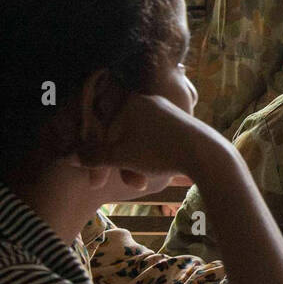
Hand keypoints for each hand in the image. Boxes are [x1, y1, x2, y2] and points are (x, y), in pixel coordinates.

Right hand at [77, 93, 220, 191]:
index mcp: (130, 101)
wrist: (208, 154)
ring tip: (138, 182)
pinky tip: (152, 172)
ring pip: (137, 137)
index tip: (92, 174)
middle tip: (108, 183)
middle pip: (119, 131)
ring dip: (132, 161)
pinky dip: (148, 155)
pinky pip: (155, 138)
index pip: (100, 125)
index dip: (92, 151)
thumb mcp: (121, 157)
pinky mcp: (181, 123)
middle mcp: (148, 100)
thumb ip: (95, 156)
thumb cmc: (159, 152)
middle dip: (114, 160)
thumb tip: (72, 157)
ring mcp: (166, 110)